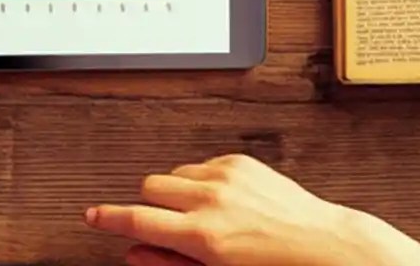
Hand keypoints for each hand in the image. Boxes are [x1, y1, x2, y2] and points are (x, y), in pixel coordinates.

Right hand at [86, 154, 419, 265]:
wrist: (327, 248)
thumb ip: (170, 263)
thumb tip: (136, 255)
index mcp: (202, 236)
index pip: (137, 220)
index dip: (107, 217)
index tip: (92, 215)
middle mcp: (211, 200)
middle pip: (149, 186)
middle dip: (148, 205)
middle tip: (160, 223)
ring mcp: (227, 177)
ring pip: (174, 172)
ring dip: (175, 191)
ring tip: (194, 215)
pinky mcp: (241, 162)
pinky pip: (202, 163)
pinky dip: (201, 180)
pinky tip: (219, 201)